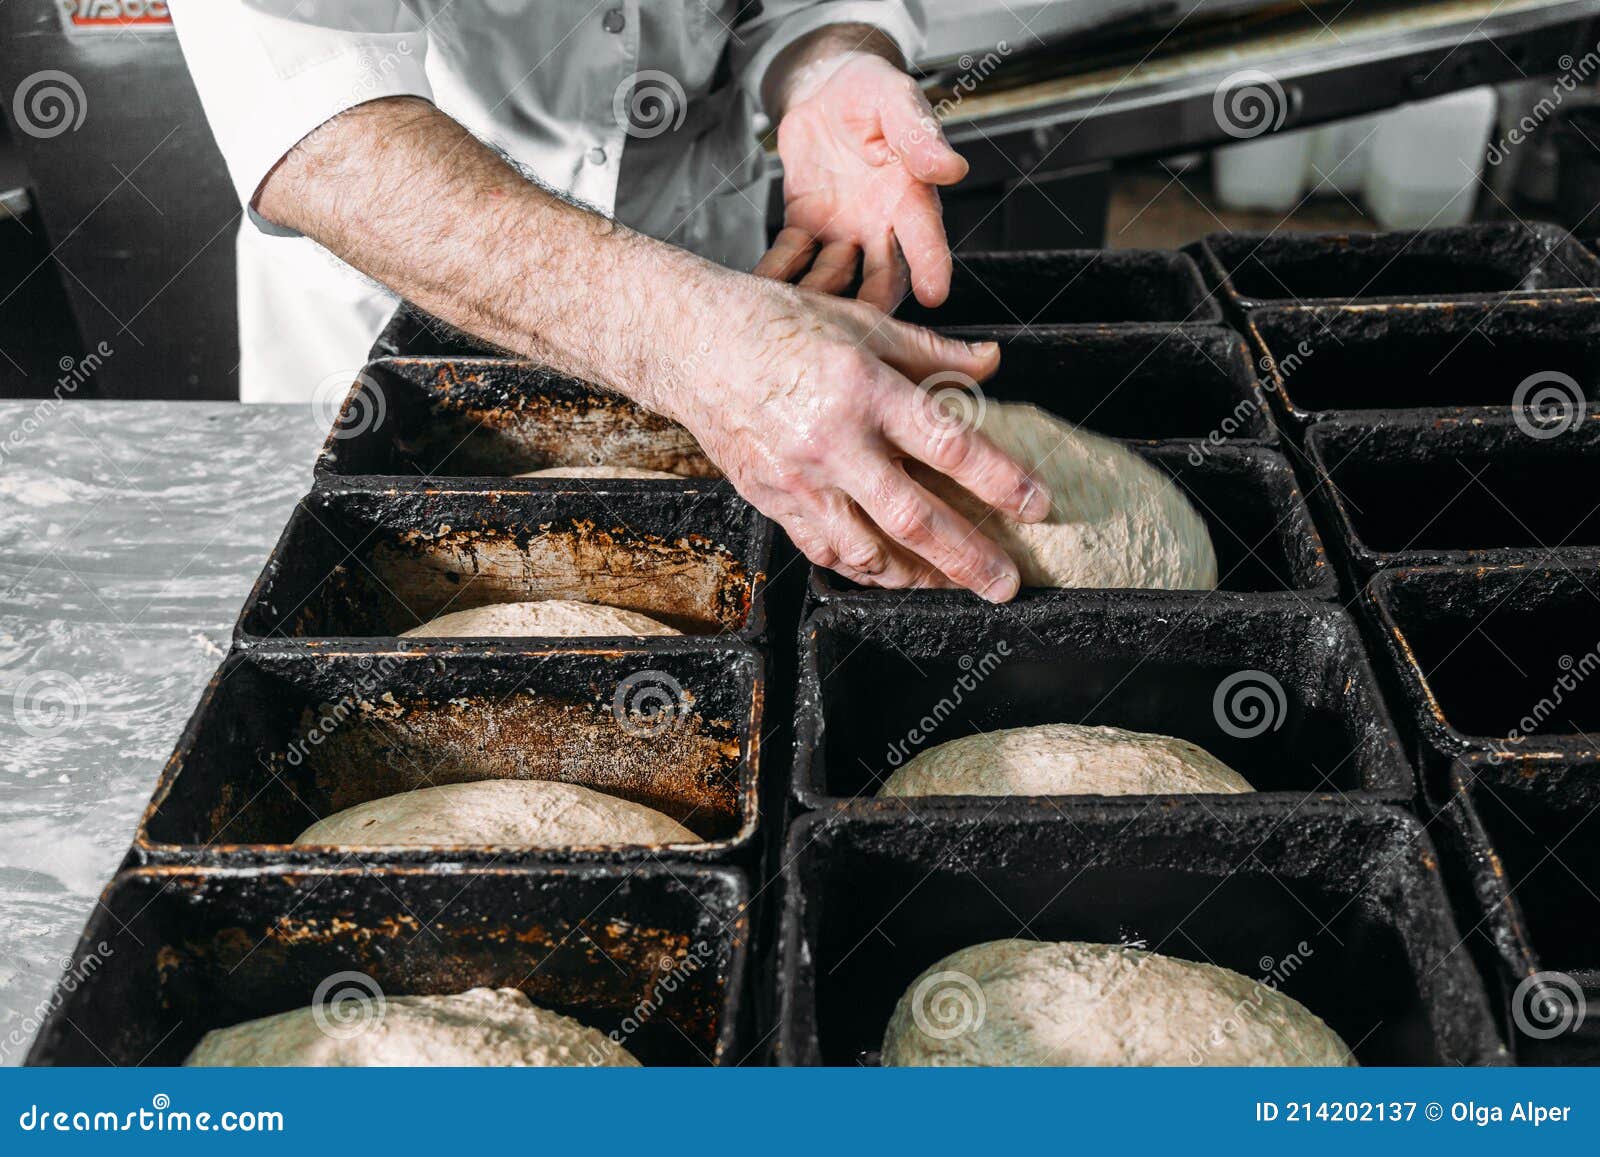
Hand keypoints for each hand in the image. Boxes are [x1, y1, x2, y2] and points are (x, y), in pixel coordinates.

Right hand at [670, 273, 1047, 599]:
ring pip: (868, 549)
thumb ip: (931, 353)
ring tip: (954, 586)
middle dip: (968, 557)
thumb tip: (991, 364)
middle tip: (1006, 584)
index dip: (999, 480)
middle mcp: (834, 441)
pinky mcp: (773, 499)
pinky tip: (890, 572)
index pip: (949, 443)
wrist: (692, 346)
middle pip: (914, 516)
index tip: (1036, 504)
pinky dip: (862, 568)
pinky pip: (825, 550)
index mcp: (864, 388)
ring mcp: (800, 479)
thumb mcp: (861, 323)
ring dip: (917, 576)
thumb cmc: (778, 325)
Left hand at [754, 53, 966, 311]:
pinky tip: (762, 289)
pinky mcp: (805, 229)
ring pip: (835, 276)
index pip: (926, 235)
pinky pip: (792, 257)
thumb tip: (951, 167)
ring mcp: (843, 232)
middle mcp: (881, 224)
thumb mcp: (896, 99)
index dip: (932, 264)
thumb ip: (918, 134)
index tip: (936, 295)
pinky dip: (778, 273)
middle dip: (872, 302)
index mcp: (911, 195)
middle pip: (881, 274)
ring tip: (803, 315)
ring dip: (820, 296)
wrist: (826, 90)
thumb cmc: (872, 91)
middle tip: (861, 327)